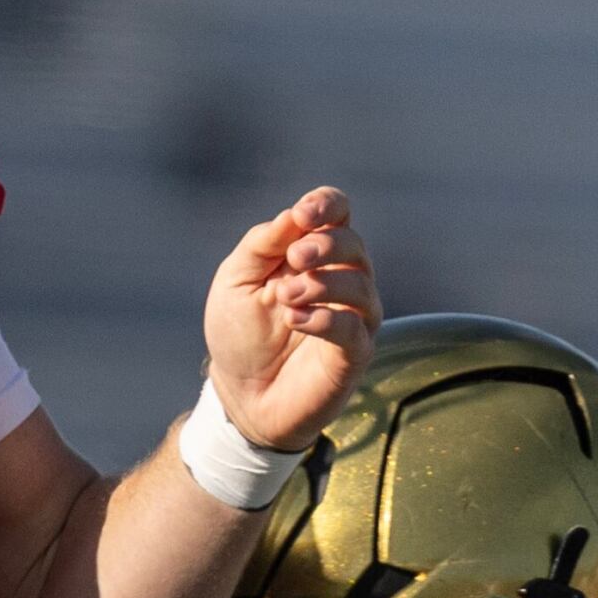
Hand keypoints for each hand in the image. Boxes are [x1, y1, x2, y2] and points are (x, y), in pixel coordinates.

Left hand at [200, 187, 379, 449]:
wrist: (239, 393)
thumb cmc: (239, 332)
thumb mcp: (236, 280)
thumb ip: (261, 245)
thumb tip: (293, 216)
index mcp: (313, 254)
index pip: (337, 214)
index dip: (328, 205)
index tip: (305, 214)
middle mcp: (341, 280)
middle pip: (353, 245)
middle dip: (326, 245)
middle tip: (294, 259)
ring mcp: (352, 318)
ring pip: (361, 286)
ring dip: (323, 284)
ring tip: (287, 298)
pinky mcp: (353, 356)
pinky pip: (354, 331)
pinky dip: (326, 320)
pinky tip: (296, 320)